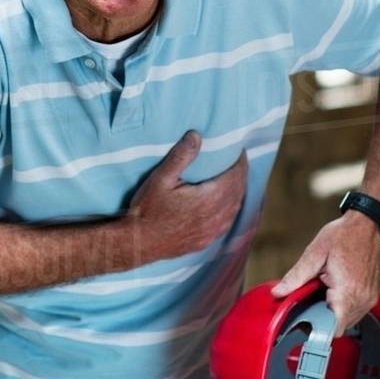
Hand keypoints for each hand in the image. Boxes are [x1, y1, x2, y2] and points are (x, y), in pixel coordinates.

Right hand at [126, 131, 247, 262]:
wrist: (139, 243)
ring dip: (237, 192)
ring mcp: (211, 231)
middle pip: (238, 192)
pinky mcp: (205, 241)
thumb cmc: (147, 209)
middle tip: (237, 161)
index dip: (240, 163)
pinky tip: (225, 205)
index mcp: (208, 199)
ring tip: (234, 179)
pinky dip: (231, 209)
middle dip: (240, 175)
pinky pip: (227, 222)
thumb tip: (196, 135)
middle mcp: (215, 217)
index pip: (234, 177)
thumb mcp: (161, 178)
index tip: (239, 151)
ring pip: (235, 208)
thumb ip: (180, 157)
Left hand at [270, 211, 379, 335]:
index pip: (333, 328)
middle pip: (338, 326)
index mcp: (348, 290)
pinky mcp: (371, 296)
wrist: (366, 225)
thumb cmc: (343, 235)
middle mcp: (362, 298)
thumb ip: (296, 276)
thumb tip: (279, 292)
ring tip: (324, 290)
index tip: (304, 322)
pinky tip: (334, 289)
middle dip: (322, 317)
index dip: (317, 328)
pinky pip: (354, 311)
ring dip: (332, 311)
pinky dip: (342, 306)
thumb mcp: (314, 253)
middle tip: (310, 298)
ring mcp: (369, 298)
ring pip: (347, 321)